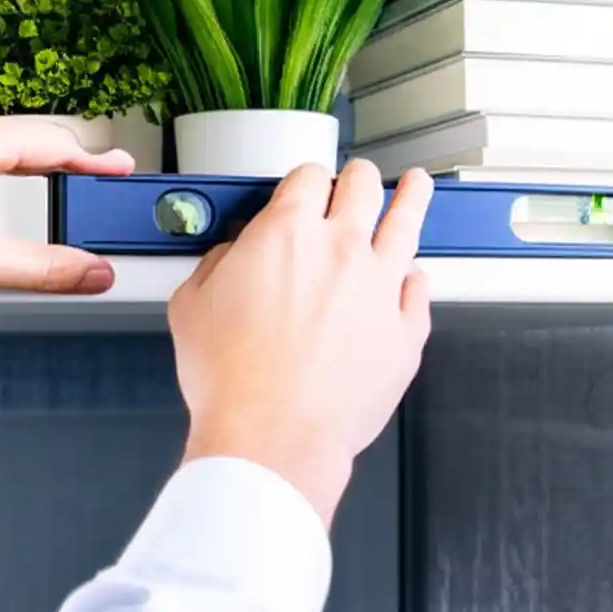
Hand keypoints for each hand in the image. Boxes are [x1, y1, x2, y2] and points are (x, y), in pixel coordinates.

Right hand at [169, 160, 433, 524]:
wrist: (273, 434)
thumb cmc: (233, 380)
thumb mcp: (192, 306)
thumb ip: (217, 265)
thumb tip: (231, 256)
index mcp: (288, 234)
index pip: (308, 178)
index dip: (309, 178)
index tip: (310, 184)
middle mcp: (342, 250)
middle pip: (363, 188)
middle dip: (359, 178)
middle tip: (360, 179)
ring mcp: (381, 288)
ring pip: (406, 224)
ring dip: (413, 198)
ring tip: (419, 186)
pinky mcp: (406, 330)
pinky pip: (420, 291)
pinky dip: (416, 280)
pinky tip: (415, 277)